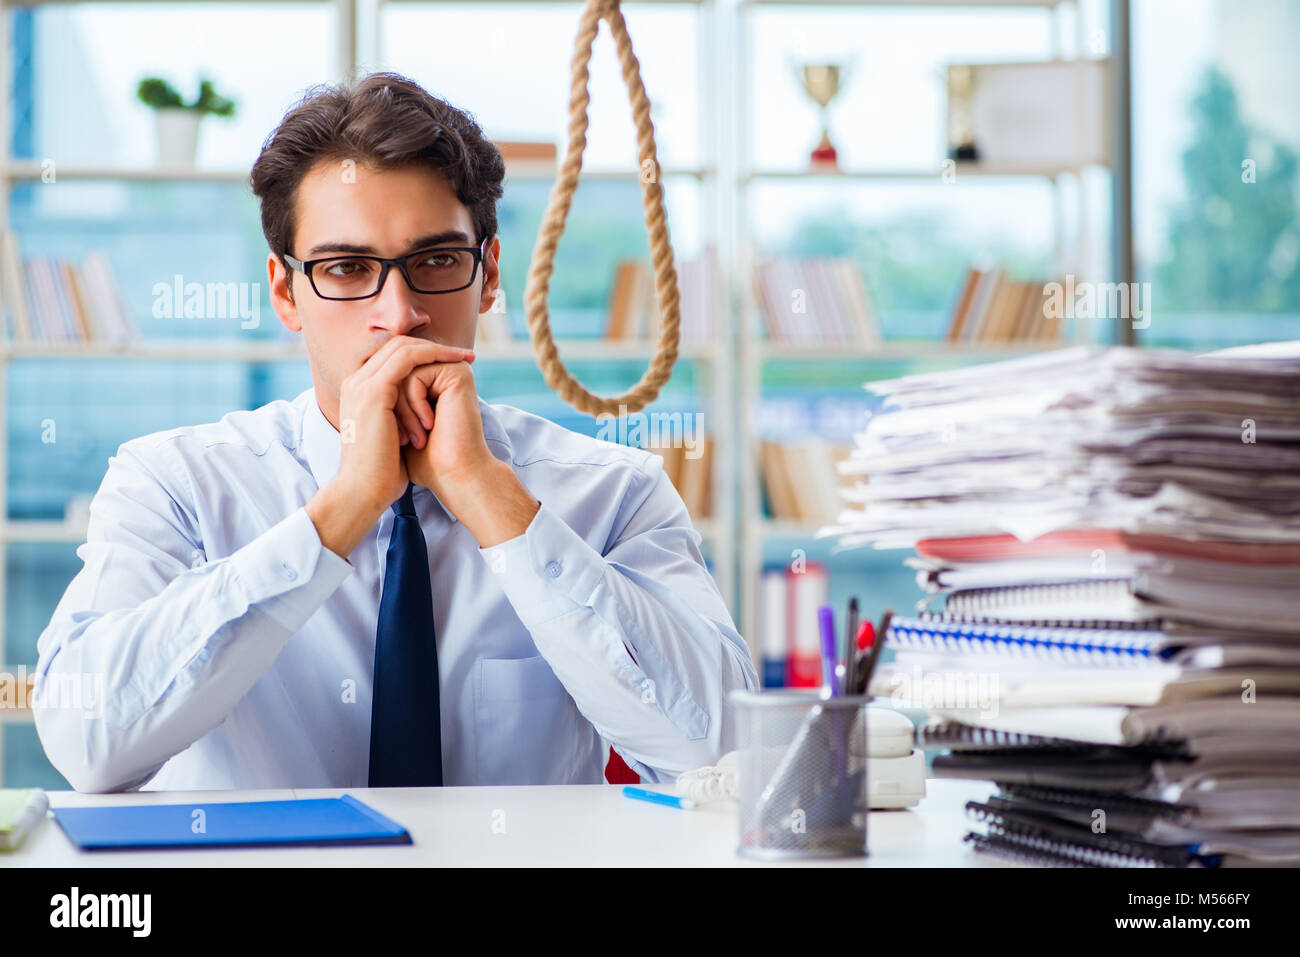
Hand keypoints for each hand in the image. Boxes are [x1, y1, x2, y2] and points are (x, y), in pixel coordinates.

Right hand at [334, 336, 476, 512]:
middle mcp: (356, 383)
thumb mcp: (393, 436)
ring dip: (438, 350)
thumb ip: (401, 417)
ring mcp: (362, 385)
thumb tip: (424, 415)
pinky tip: (455, 362)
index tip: (453, 362)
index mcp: (359, 393)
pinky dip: (434, 358)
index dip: (423, 356)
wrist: (364, 491)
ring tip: (466, 356)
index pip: (391, 358)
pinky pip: (408, 359)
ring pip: (403, 348)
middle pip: (397, 346)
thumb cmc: (381, 473)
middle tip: (465, 354)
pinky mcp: (374, 391)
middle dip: (435, 347)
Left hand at [400, 360, 541, 546]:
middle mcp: (441, 374)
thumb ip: (385, 402)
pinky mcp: (457, 373)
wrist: (452, 476)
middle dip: (395, 406)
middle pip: (394, 373)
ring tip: (416, 438)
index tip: (399, 438)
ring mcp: (450, 371)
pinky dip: (413, 403)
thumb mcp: (398, 428)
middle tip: (407, 439)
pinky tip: (429, 426)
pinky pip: (415, 375)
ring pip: (401, 372)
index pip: (390, 378)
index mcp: (430, 385)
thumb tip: (359, 384)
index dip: (385, 405)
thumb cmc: (425, 462)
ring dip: (403, 409)